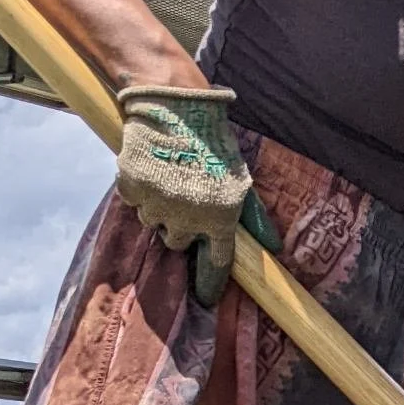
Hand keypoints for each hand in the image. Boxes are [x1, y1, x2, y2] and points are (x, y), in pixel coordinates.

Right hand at [114, 83, 252, 307]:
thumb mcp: (241, 179)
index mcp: (219, 218)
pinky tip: (151, 170)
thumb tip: (271, 248)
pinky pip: (134, 203)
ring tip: (169, 179)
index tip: (207, 298)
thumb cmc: (214, 142)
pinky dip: (140, 192)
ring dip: (160, 210)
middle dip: (181, 229)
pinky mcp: (132, 189)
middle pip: (178, 244)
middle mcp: (186, 218)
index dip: (210, 283)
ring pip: (153, 224)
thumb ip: (253, 217)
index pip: (215, 264)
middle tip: (184, 201)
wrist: (175, 106)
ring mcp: (156, 205)